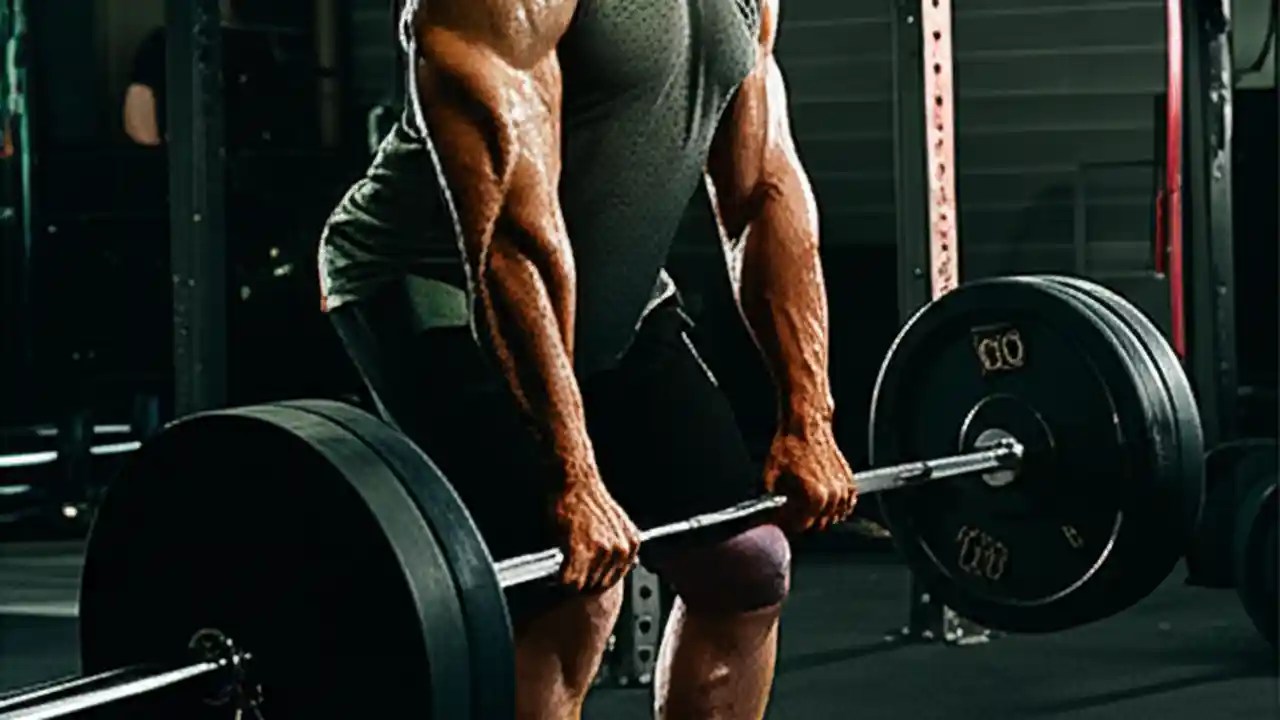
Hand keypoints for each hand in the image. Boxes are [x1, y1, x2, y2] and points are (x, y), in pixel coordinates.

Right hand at [552, 474, 640, 591]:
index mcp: (632, 544)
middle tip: (568, 576)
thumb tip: (634, 564)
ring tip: (561, 573)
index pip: (615, 577)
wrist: (575, 482)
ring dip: (570, 584)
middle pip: (599, 586)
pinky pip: (570, 582)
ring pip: (584, 586)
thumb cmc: (588, 500)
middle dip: (582, 584)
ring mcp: (603, 552)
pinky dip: (560, 582)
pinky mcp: (582, 552)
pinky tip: (555, 574)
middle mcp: (621, 550)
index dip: (595, 580)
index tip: (583, 578)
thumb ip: (622, 545)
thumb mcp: (616, 523)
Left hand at [764, 420, 855, 532]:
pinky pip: (846, 506)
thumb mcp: (770, 474)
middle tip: (787, 513)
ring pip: (831, 518)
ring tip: (802, 506)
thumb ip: (769, 500)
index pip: (799, 526)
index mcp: (813, 497)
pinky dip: (835, 508)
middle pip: (815, 524)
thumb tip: (764, 512)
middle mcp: (831, 496)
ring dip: (816, 515)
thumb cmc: (791, 445)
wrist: (807, 426)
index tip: (778, 522)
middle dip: (799, 520)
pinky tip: (822, 503)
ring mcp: (842, 490)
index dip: (785, 525)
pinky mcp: (849, 483)